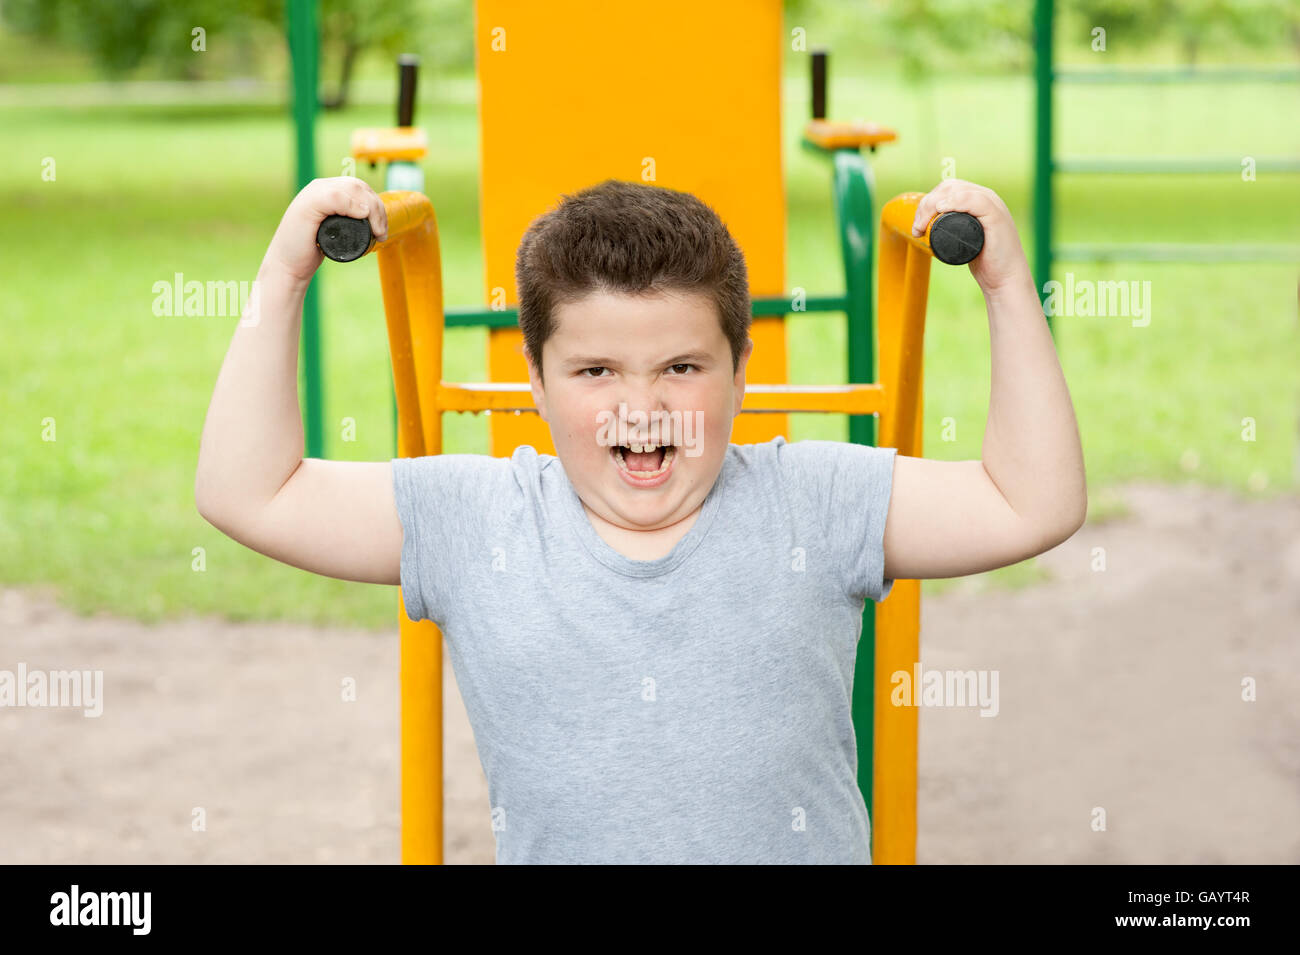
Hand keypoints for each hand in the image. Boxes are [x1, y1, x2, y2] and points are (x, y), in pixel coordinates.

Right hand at [263, 177, 389, 284]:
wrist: (287, 265)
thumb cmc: (309, 249)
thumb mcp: (335, 232)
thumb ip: (348, 220)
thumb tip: (372, 220)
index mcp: (325, 190)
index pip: (358, 187)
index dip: (377, 205)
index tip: (382, 228)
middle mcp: (318, 188)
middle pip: (357, 186)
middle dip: (377, 208)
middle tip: (382, 233)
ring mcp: (312, 195)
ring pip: (350, 189)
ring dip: (371, 209)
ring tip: (377, 231)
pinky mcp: (307, 207)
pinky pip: (335, 197)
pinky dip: (351, 204)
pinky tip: (361, 214)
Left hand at [910, 178, 1029, 294]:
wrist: (1005, 277)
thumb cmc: (986, 260)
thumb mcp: (964, 240)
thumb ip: (953, 230)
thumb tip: (925, 230)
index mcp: (978, 200)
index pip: (948, 188)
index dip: (928, 201)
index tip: (917, 224)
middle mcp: (987, 198)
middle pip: (950, 187)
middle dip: (927, 204)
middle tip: (917, 227)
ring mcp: (993, 206)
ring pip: (959, 191)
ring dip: (934, 204)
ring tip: (923, 226)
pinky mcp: (997, 217)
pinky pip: (977, 201)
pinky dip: (957, 201)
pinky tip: (943, 208)